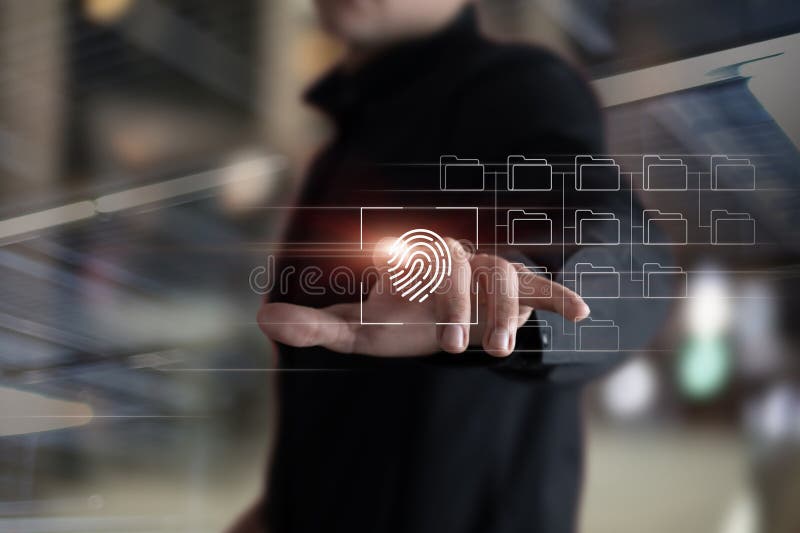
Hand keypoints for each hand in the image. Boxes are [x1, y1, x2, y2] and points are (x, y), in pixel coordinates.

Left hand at [257, 238, 589, 356]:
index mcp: (416, 258)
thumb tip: (262, 317)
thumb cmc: (394, 321)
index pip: (422, 258)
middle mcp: (456, 257)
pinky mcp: (515, 289)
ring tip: (497, 352)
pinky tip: (583, 314)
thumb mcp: (354, 330)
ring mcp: (488, 271)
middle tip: (456, 347)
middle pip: (465, 267)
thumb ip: (314, 324)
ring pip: (503, 277)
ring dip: (503, 312)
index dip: (424, 282)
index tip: (417, 316)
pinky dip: (559, 296)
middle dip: (462, 305)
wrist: (434, 319)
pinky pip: (539, 287)